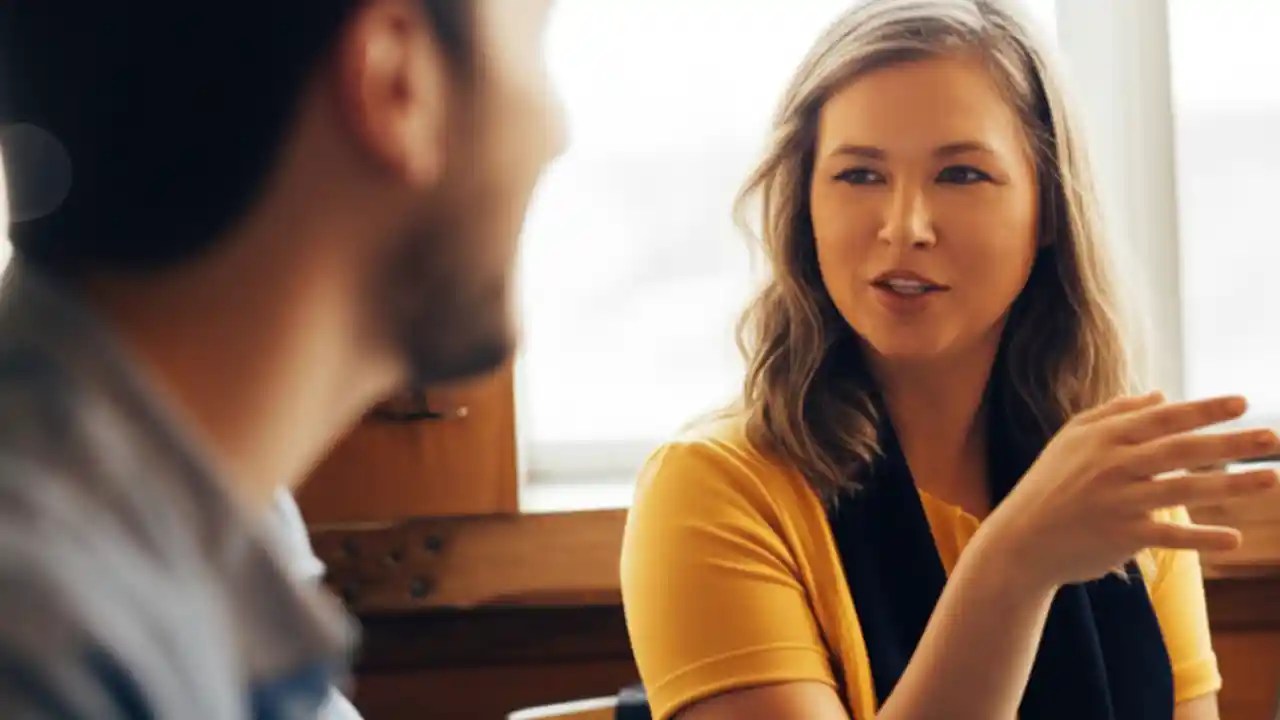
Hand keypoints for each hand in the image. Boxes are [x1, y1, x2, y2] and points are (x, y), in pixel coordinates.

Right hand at [976, 392, 1279, 589]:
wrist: (1022, 539)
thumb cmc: (1049, 485)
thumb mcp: (1071, 441)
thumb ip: (1114, 413)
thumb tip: (1161, 395)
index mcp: (1104, 437)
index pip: (1164, 418)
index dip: (1204, 409)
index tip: (1243, 402)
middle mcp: (1114, 465)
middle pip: (1182, 449)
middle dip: (1230, 442)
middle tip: (1272, 437)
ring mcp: (1120, 501)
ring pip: (1185, 489)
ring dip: (1232, 484)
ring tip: (1271, 479)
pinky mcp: (1123, 536)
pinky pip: (1171, 535)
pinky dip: (1202, 538)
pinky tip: (1233, 539)